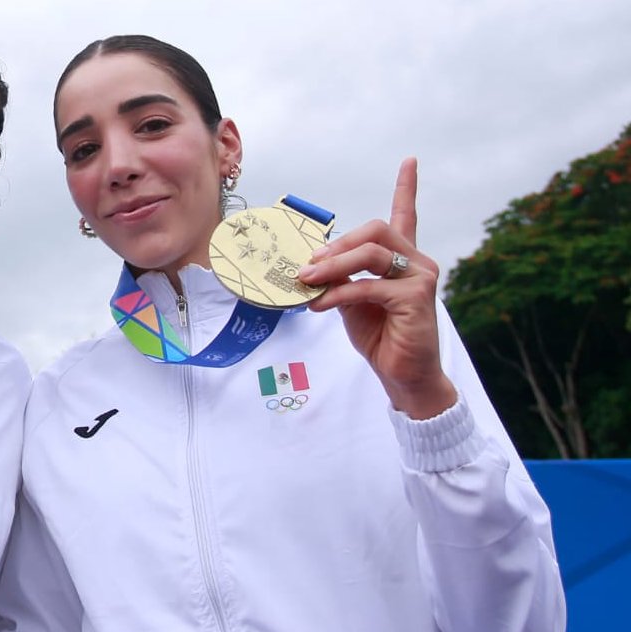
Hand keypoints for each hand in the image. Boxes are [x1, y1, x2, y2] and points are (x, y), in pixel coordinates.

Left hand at [297, 158, 456, 418]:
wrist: (402, 374)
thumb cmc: (380, 336)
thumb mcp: (353, 301)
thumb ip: (341, 277)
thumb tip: (312, 264)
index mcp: (403, 259)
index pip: (406, 215)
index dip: (407, 188)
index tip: (409, 161)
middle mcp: (416, 262)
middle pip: (375, 230)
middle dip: (337, 244)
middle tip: (308, 266)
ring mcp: (420, 278)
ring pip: (371, 253)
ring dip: (332, 266)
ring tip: (307, 282)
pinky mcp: (416, 298)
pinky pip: (368, 286)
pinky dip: (337, 294)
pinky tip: (320, 305)